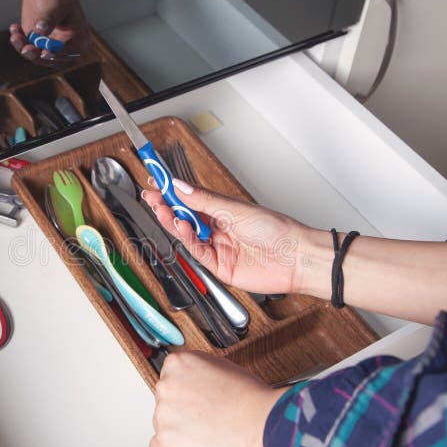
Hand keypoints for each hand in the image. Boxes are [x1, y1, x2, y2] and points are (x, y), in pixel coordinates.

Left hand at [10, 0, 90, 62]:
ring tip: (15, 36)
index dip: (57, 54)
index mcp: (79, 39)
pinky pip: (26, 47)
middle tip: (26, 48)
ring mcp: (49, 45)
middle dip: (36, 55)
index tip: (45, 52)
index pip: (70, 53)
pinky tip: (14, 28)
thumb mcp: (56, 3)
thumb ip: (49, 18)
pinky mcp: (36, 42)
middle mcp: (65, 46)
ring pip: (36, 56)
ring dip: (24, 48)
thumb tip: (40, 30)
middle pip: (51, 59)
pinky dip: (19, 41)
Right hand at [142, 180, 311, 294]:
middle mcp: (219, 229)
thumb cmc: (277, 230)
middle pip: (185, 216)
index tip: (157, 179)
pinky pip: (197, 251)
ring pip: (187, 234)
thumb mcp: (236, 209)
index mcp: (224, 211)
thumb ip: (204, 201)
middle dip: (166, 205)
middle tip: (151, 194)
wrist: (295, 257)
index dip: (173, 190)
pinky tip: (182, 226)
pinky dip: (187, 239)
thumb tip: (181, 187)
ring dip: (173, 221)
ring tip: (162, 208)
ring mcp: (218, 248)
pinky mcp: (219, 267)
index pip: (191, 198)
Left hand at [150, 351, 282, 446]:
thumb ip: (199, 371)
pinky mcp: (166, 440)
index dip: (186, 388)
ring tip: (206, 430)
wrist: (259, 425)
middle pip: (164, 399)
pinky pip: (158, 446)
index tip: (195, 396)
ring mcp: (163, 413)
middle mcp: (166, 385)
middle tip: (204, 415)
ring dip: (178, 427)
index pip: (170, 375)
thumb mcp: (223, 366)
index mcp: (178, 364)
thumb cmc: (249, 398)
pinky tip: (192, 444)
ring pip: (162, 422)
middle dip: (181, 407)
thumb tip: (192, 379)